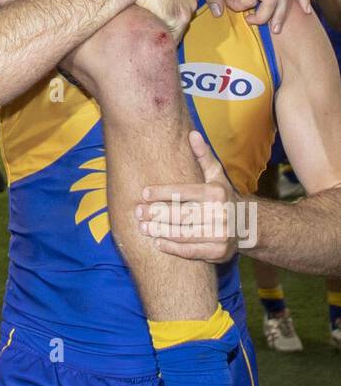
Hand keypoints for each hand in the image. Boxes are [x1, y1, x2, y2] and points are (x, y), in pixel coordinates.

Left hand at [134, 130, 251, 260]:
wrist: (247, 225)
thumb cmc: (223, 197)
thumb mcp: (216, 175)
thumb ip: (203, 156)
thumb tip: (192, 133)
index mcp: (217, 193)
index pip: (183, 192)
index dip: (162, 192)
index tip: (143, 193)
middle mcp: (220, 213)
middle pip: (181, 215)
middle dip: (156, 214)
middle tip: (137, 212)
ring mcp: (221, 234)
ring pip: (183, 234)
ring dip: (160, 231)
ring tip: (143, 228)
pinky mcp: (219, 252)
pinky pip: (191, 251)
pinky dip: (173, 248)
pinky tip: (158, 242)